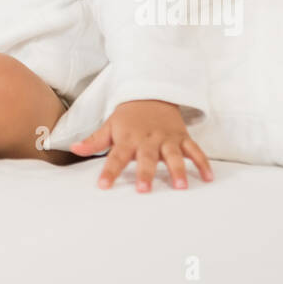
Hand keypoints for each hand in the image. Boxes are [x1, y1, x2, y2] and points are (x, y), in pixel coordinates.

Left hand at [70, 100, 213, 191]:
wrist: (151, 93)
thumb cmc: (128, 116)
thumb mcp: (110, 125)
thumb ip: (94, 140)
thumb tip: (73, 149)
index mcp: (128, 138)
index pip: (116, 156)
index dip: (109, 171)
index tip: (103, 186)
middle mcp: (148, 139)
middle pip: (146, 158)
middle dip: (146, 173)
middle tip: (144, 190)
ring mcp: (167, 138)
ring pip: (174, 155)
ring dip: (178, 170)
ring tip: (181, 187)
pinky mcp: (182, 137)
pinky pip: (195, 150)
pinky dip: (203, 163)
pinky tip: (209, 178)